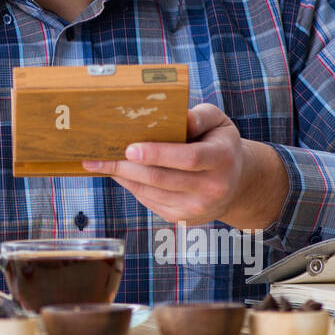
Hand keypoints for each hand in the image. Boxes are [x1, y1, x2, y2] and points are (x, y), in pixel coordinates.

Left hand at [81, 103, 288, 228]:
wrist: (237, 183)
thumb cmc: (219, 144)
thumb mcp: (218, 122)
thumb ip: (198, 116)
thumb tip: (177, 118)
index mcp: (221, 159)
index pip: (188, 159)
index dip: (157, 154)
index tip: (129, 149)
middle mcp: (212, 187)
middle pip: (161, 178)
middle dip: (126, 167)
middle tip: (98, 155)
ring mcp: (196, 207)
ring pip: (150, 192)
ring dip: (122, 177)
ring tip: (100, 162)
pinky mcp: (181, 218)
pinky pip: (149, 201)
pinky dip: (130, 186)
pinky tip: (119, 173)